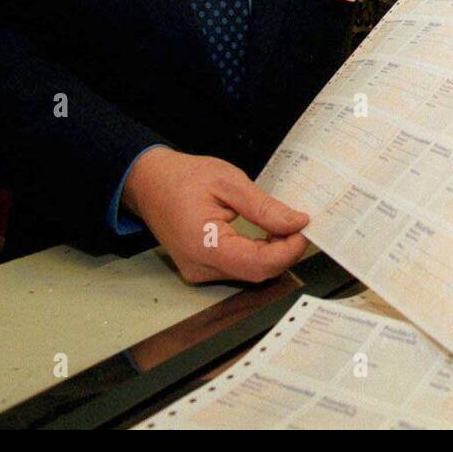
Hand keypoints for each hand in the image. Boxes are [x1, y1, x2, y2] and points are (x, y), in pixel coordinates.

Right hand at [123, 146, 308, 283]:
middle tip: (298, 225)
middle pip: (256, 272)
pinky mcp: (201, 269)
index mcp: (203, 244)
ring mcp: (198, 272)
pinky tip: (266, 235)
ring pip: (249, 273)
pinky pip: (237, 269)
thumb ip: (263, 207)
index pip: (258, 264)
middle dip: (284, 251)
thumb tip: (296, 222)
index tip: (304, 229)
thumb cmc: (182, 178)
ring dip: (272, 254)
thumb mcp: (229, 182)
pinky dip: (257, 255)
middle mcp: (199, 266)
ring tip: (283, 227)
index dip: (288, 250)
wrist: (148, 182)